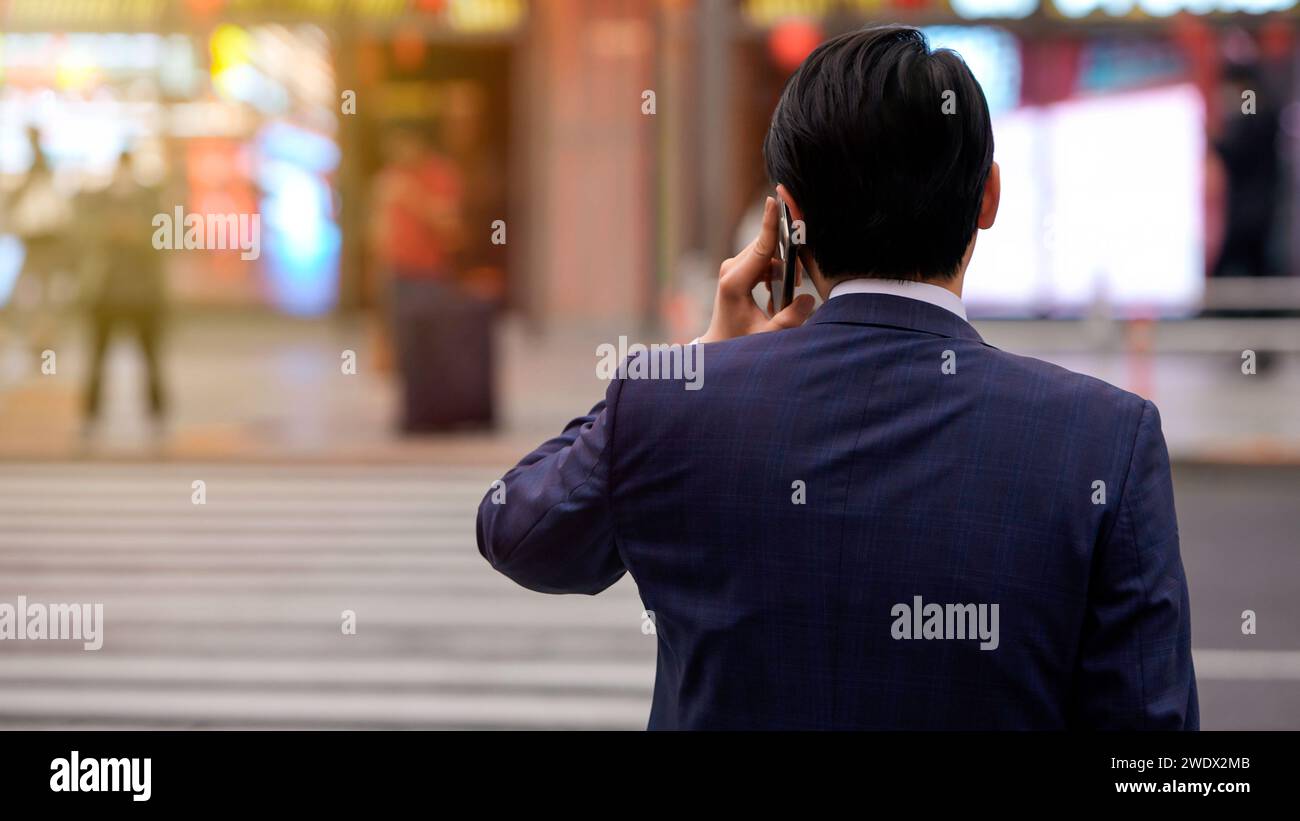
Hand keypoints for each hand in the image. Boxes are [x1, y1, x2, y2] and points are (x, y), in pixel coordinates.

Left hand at [698, 197, 814, 343]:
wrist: (720, 344)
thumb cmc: (741, 342)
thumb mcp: (767, 336)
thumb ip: (789, 320)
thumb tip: (809, 299)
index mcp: (735, 282)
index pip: (760, 247)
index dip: (771, 223)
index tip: (774, 198)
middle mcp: (731, 269)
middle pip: (769, 249)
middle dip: (789, 262)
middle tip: (797, 285)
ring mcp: (732, 267)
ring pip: (768, 253)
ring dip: (784, 269)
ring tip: (783, 297)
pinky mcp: (737, 269)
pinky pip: (763, 260)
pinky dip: (776, 272)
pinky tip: (776, 294)